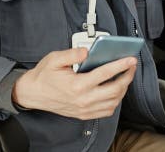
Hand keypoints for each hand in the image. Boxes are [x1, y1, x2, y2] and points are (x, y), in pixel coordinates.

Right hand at [12, 48, 136, 119]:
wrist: (33, 93)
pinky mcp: (84, 114)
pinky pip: (106, 111)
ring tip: (126, 76)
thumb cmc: (44, 76)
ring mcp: (84, 109)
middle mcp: (83, 100)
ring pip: (113, 102)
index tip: (130, 59)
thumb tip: (87, 51)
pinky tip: (116, 90)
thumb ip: (72, 54)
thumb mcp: (55, 59)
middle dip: (127, 76)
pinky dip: (115, 101)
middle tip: (132, 66)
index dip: (120, 65)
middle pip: (114, 90)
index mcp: (77, 85)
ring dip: (123, 89)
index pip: (105, 74)